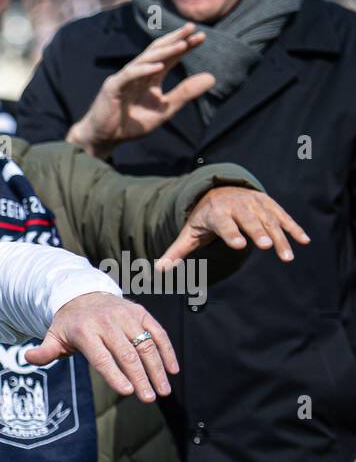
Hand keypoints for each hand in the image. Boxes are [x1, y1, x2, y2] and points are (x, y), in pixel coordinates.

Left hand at [26, 292, 177, 401]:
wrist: (84, 294)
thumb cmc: (69, 325)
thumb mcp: (53, 336)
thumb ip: (44, 351)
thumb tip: (27, 358)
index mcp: (85, 331)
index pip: (102, 357)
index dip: (114, 374)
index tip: (127, 392)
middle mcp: (108, 322)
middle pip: (128, 354)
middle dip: (140, 378)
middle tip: (149, 399)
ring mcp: (127, 316)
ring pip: (146, 344)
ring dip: (157, 369)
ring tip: (163, 391)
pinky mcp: (141, 312)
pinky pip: (158, 332)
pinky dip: (167, 351)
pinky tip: (173, 370)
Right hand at [66, 23, 214, 158]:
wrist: (104, 139)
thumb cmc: (130, 125)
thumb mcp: (164, 110)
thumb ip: (185, 94)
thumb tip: (212, 77)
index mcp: (149, 77)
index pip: (169, 56)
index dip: (184, 46)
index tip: (202, 37)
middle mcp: (137, 73)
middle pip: (158, 50)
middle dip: (174, 39)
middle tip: (192, 28)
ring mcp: (124, 78)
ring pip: (145, 59)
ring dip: (163, 51)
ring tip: (182, 44)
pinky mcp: (113, 87)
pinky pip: (130, 75)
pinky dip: (144, 70)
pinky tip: (158, 66)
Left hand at [159, 186, 309, 268]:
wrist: (219, 191)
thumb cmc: (203, 219)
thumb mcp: (188, 233)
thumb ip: (175, 252)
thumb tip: (158, 270)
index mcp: (216, 214)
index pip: (223, 224)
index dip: (231, 233)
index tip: (239, 245)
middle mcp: (237, 206)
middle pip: (248, 221)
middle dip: (257, 232)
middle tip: (265, 246)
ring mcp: (254, 204)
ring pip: (268, 221)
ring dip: (280, 237)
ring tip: (287, 256)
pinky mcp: (268, 204)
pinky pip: (282, 217)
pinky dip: (293, 228)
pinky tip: (304, 241)